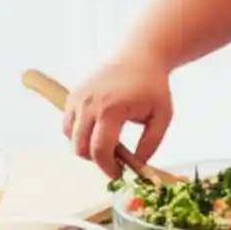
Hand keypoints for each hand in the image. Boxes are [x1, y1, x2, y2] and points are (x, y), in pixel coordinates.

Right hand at [62, 54, 172, 178]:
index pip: (100, 150)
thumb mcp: (162, 116)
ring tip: (109, 141)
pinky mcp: (73, 95)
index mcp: (111, 110)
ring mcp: (78, 99)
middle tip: (115, 159)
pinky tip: (98, 129)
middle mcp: (89, 105)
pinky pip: (67, 125)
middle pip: (80, 148)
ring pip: (71, 138)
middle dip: (96, 159)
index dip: (107, 168)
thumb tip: (137, 165)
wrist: (141, 56)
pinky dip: (78, 133)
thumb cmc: (153, 86)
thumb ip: (151, 144)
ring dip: (86, 147)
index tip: (118, 174)